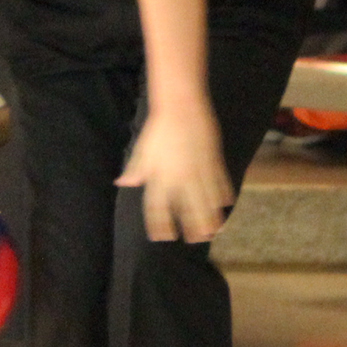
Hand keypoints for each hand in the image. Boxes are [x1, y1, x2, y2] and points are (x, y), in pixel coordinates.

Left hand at [115, 104, 232, 242]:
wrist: (180, 106)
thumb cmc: (158, 128)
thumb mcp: (142, 150)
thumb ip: (135, 170)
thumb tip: (122, 183)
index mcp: (159, 176)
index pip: (156, 207)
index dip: (159, 224)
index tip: (162, 238)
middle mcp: (178, 177)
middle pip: (186, 209)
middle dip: (192, 227)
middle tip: (197, 240)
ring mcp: (197, 170)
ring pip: (206, 200)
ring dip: (210, 217)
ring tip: (214, 231)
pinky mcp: (212, 160)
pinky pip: (219, 182)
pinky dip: (222, 195)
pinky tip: (224, 205)